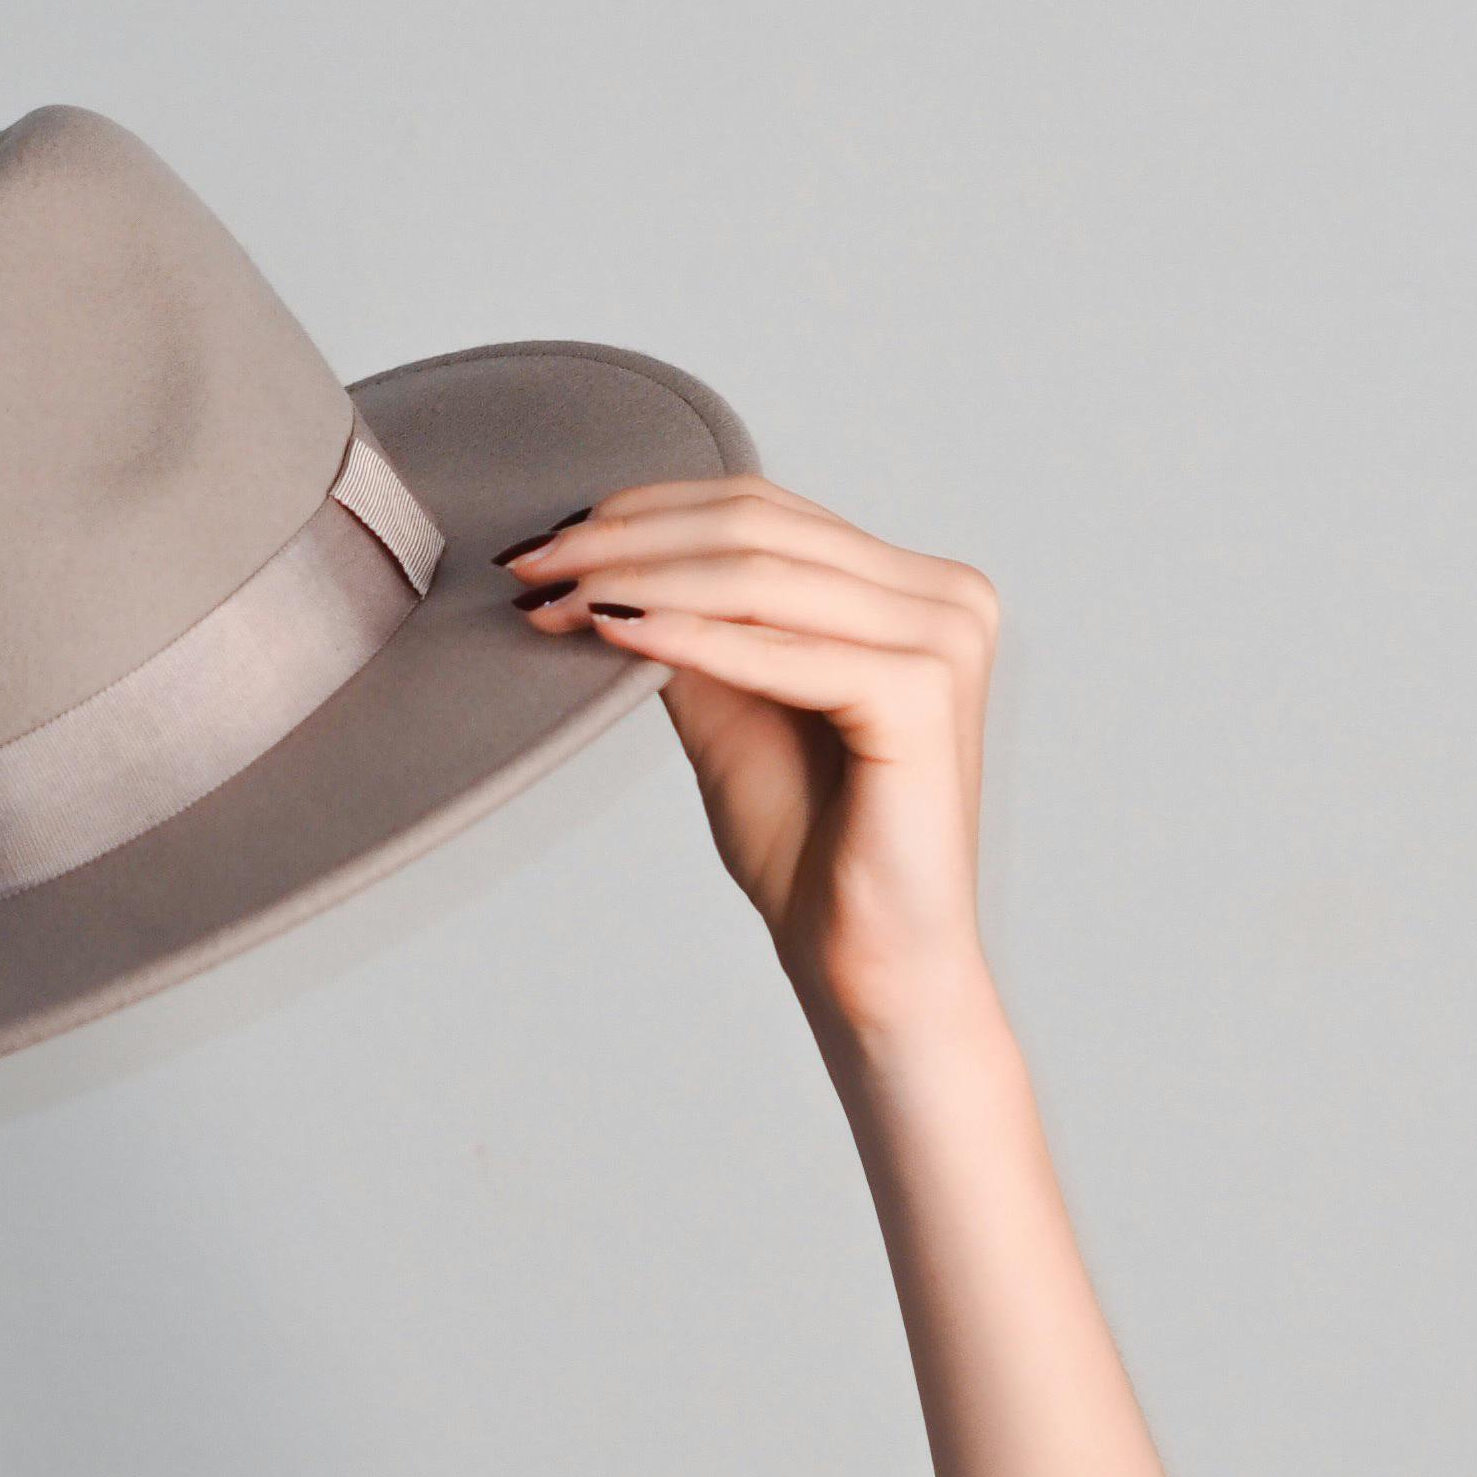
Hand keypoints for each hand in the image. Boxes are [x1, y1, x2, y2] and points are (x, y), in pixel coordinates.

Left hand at [500, 478, 1000, 1046]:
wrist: (866, 966)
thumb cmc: (808, 846)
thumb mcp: (727, 704)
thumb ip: (687, 622)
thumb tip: (593, 551)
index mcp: (912, 588)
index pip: (763, 510)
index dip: (644, 514)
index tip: (546, 542)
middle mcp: (946, 598)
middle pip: (757, 529)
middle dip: (626, 542)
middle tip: (530, 564)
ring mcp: (945, 641)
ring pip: (760, 576)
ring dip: (640, 580)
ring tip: (554, 599)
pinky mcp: (923, 695)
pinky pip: (781, 650)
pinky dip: (690, 638)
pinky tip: (613, 633)